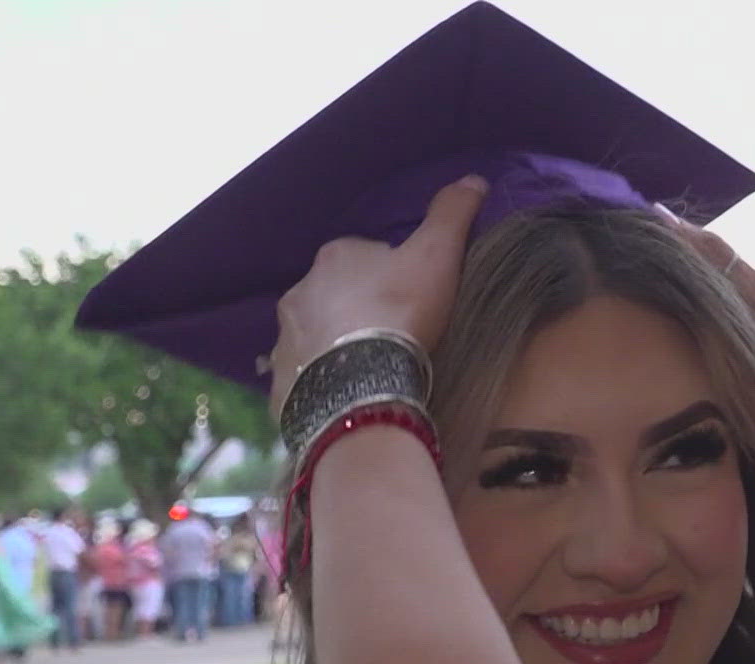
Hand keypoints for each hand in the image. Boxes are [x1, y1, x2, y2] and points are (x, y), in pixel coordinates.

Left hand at [269, 176, 488, 415]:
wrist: (362, 384)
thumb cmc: (400, 311)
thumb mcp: (436, 256)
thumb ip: (451, 216)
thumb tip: (474, 179)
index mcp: (336, 255)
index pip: (364, 256)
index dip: (389, 275)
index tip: (411, 298)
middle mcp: (300, 289)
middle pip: (335, 293)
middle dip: (357, 308)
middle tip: (392, 335)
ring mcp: (286, 335)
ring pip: (315, 332)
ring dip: (335, 342)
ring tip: (368, 367)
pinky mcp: (281, 379)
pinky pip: (302, 373)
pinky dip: (318, 379)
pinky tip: (344, 392)